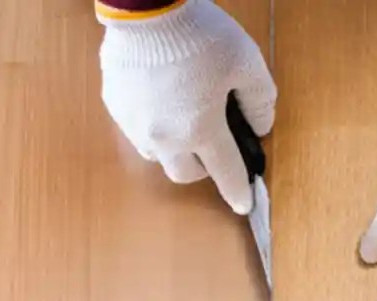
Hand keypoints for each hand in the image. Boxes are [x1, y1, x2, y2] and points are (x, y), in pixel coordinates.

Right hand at [98, 0, 275, 213]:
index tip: (244, 204)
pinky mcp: (116, 105)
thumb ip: (260, 100)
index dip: (238, 190)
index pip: (225, 172)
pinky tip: (160, 97)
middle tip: (213, 143)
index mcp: (201, 129)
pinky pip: (136, 127)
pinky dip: (152, 123)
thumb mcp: (246, 61)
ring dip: (174, 147)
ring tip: (183, 117)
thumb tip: (260, 125)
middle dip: (202, 167)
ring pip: (157, 154)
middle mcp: (165, 136)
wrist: (146, 8)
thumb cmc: (199, 33)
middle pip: (184, 174)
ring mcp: (135, 123)